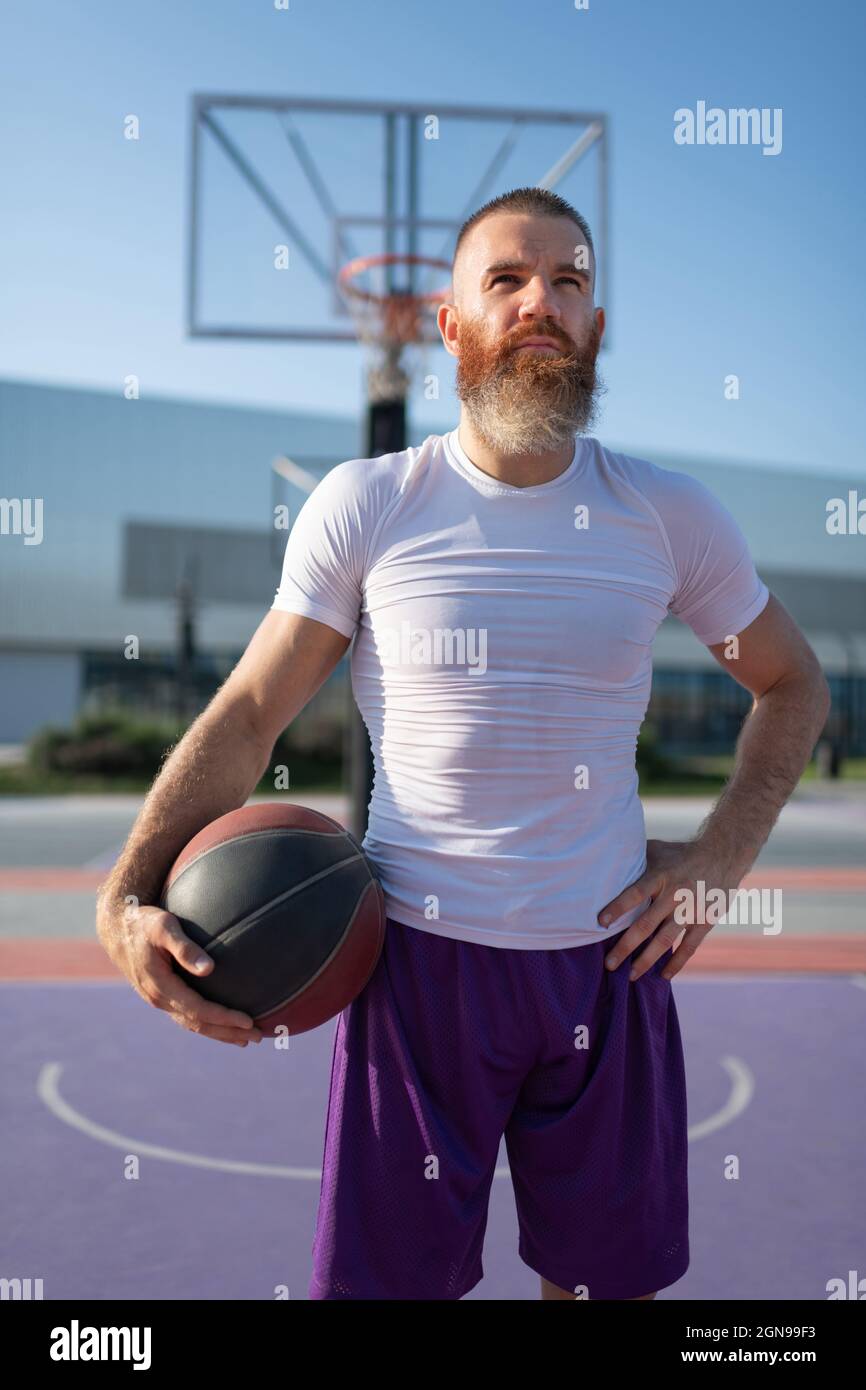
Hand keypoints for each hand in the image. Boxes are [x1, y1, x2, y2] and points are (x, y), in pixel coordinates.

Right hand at [97, 898, 262, 1045]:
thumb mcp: (163, 927)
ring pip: (192, 1023)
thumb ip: (184, 947)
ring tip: (245, 1039)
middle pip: (198, 1024)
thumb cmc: (143, 922)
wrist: (117, 928)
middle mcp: (159, 999)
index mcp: (161, 987)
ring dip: (219, 1033)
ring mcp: (159, 1000)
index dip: (224, 1018)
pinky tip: (222, 1022)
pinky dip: (207, 1023)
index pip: (198, 1010)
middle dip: (227, 1032)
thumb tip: (209, 968)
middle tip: (257, 1037)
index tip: (249, 1021)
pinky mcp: (162, 995)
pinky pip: (187, 1015)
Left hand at [597, 838, 741, 981]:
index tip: (601, 923)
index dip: (618, 908)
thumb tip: (605, 862)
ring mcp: (691, 910)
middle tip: (609, 964)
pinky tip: (663, 976)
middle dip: (626, 946)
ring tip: (631, 976)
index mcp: (660, 875)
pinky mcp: (705, 921)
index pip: (635, 893)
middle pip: (647, 924)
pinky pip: (689, 946)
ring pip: (665, 940)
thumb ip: (634, 859)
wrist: (722, 855)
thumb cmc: (680, 854)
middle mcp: (675, 894)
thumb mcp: (657, 850)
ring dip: (647, 960)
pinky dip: (677, 962)